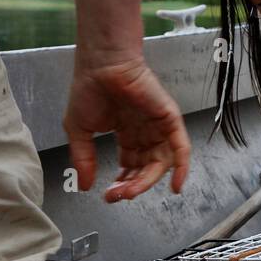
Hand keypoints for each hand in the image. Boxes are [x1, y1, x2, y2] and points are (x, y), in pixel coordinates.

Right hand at [64, 59, 190, 202]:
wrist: (101, 64)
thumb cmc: (88, 88)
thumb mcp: (79, 131)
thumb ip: (83, 159)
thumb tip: (84, 186)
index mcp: (127, 134)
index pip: (130, 165)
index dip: (122, 182)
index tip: (108, 195)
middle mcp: (145, 132)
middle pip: (146, 168)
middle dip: (132, 186)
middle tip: (117, 195)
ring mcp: (158, 126)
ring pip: (161, 163)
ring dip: (147, 181)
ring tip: (130, 191)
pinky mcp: (169, 119)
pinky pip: (181, 148)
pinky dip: (181, 168)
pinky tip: (175, 186)